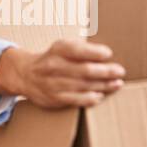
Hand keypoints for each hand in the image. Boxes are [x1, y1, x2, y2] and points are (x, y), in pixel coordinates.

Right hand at [0, 39, 125, 108]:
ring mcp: (53, 84)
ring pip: (83, 86)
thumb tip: (106, 56)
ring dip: (103, 86)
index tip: (108, 54)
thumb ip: (82, 49)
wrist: (26, 75)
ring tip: (117, 84)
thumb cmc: (52, 59)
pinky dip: (90, 98)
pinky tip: (101, 96)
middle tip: (120, 71)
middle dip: (106, 71)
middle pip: (85, 70)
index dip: (95, 52)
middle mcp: (54, 66)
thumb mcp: (63, 47)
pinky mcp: (54, 98)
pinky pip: (75, 99)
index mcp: (58, 50)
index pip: (78, 50)